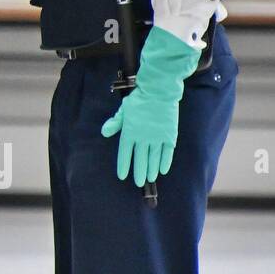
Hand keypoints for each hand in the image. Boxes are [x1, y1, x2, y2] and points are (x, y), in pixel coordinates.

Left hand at [100, 26, 201, 185]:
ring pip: (154, 158)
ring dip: (152, 169)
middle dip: (139, 172)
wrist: (158, 91)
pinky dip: (165, 162)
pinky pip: (167, 153)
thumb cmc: (139, 98)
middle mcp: (143, 137)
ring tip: (150, 178)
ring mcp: (157, 137)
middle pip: (140, 159)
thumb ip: (115, 122)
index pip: (125, 153)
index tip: (122, 176)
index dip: (124, 165)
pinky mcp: (170, 135)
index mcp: (130, 131)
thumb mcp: (123, 109)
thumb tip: (104, 132)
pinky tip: (163, 170)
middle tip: (139, 183)